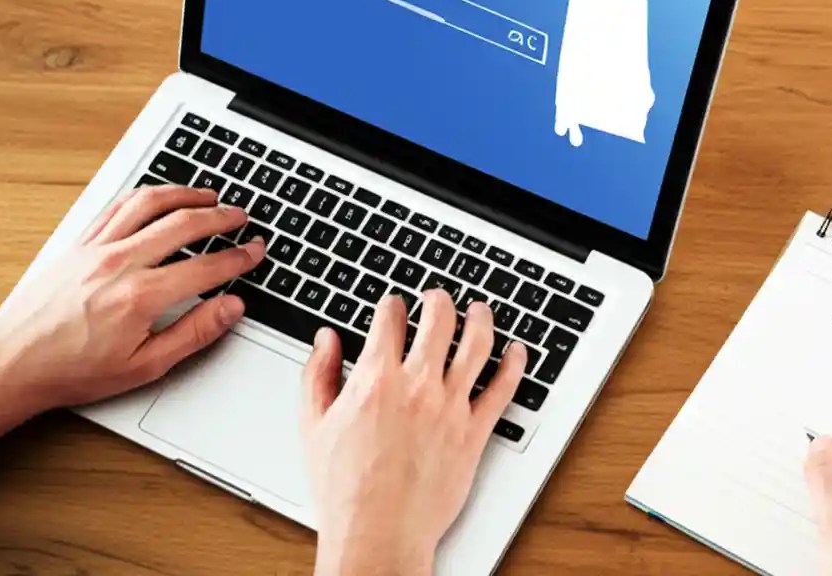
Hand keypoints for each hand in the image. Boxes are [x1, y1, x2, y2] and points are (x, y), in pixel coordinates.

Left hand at [0, 185, 264, 422]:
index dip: (238, 257)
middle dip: (219, 217)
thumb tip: (230, 309)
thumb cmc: (73, 371)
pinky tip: (158, 198)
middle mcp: (119, 263)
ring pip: (148, 204)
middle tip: (240, 217)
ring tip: (207, 196)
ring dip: (184, 194)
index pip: (206, 267)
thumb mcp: (144, 367)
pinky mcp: (76, 244)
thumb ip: (194, 333)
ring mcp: (95, 248)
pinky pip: (116, 207)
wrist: (13, 364)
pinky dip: (144, 196)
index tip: (255, 251)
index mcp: (140, 296)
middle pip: (182, 224)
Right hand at [301, 290, 527, 575]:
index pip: (389, 319)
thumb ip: (318, 375)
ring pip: (476, 344)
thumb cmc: (345, 489)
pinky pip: (503, 389)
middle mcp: (417, 387)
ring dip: (479, 319)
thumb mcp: (314, 425)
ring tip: (479, 310)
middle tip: (436, 298)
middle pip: (438, 320)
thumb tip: (326, 340)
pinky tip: (517, 351)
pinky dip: (515, 364)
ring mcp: (450, 407)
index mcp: (375, 380)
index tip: (393, 306)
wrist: (378, 533)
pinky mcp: (474, 432)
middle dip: (437, 300)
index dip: (391, 305)